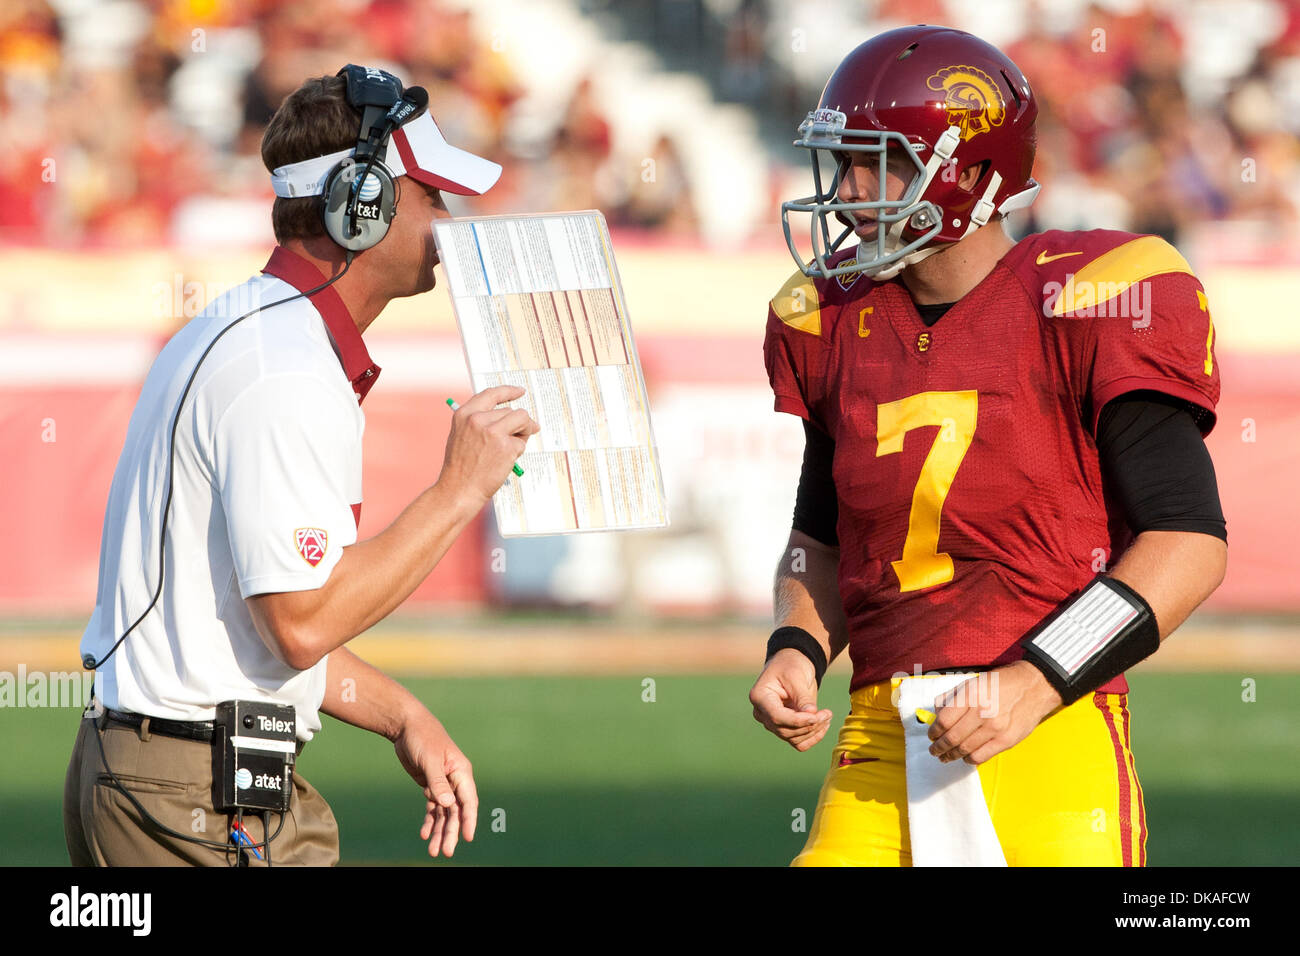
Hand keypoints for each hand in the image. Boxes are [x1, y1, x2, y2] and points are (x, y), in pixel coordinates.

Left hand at [392, 708, 477, 857]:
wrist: (407, 726)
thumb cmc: (423, 738)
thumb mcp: (430, 760)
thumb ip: (438, 782)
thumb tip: (448, 805)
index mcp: (461, 772)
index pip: (468, 801)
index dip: (469, 820)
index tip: (468, 837)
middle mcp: (455, 780)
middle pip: (456, 812)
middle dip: (451, 832)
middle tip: (445, 852)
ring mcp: (443, 784)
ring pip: (444, 813)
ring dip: (439, 831)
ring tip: (433, 851)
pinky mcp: (431, 785)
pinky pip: (433, 808)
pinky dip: (429, 821)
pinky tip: (424, 834)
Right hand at [439, 385, 539, 505]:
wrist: (458, 490)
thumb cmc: (460, 467)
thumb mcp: (460, 435)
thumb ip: (478, 422)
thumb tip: (506, 416)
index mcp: (464, 414)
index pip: (491, 394)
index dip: (508, 391)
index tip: (519, 392)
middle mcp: (478, 419)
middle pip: (512, 411)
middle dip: (520, 423)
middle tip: (519, 436)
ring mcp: (493, 432)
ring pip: (522, 421)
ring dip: (523, 433)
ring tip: (511, 449)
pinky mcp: (506, 446)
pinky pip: (522, 443)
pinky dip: (518, 452)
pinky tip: (505, 461)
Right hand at [749, 648, 832, 750]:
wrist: (791, 666)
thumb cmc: (791, 666)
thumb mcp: (796, 676)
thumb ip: (803, 696)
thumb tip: (811, 714)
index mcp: (759, 697)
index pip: (776, 717)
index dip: (798, 720)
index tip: (817, 716)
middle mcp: (762, 713)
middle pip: (785, 730)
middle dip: (809, 725)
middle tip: (827, 713)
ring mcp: (772, 723)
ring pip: (793, 739)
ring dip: (813, 731)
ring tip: (827, 716)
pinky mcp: (784, 729)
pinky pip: (798, 742)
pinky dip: (813, 737)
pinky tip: (824, 725)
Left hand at [926, 660, 1063, 765]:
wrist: (1034, 686)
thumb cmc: (1001, 682)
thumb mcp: (972, 681)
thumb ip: (952, 697)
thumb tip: (936, 714)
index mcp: (971, 695)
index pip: (944, 720)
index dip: (934, 731)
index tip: (931, 736)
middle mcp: (982, 713)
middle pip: (952, 738)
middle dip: (939, 747)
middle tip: (934, 751)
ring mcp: (995, 728)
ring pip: (965, 749)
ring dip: (951, 755)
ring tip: (945, 757)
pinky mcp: (1007, 740)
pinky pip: (982, 756)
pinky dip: (969, 759)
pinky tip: (965, 758)